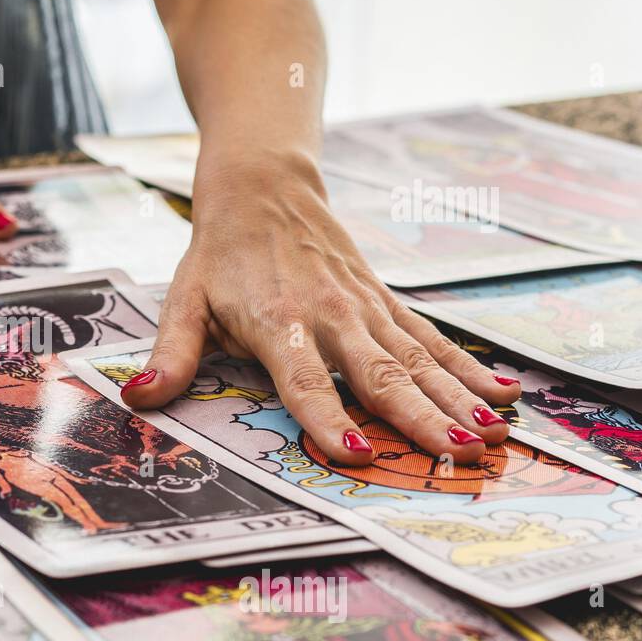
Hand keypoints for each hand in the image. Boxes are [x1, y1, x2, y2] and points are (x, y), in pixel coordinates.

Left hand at [122, 153, 520, 465]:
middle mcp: (330, 315)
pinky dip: (468, 367)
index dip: (329, 418)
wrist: (264, 185)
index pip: (304, 380)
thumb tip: (138, 397)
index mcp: (278, 321)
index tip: (358, 455)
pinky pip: (431, 338)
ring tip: (494, 436)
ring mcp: (365, 307)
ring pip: (418, 359)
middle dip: (422, 417)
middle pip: (380, 374)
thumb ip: (172, 353)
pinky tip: (504, 395)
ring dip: (457, 398)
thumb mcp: (184, 299)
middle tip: (460, 454)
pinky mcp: (385, 300)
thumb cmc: (220, 254)